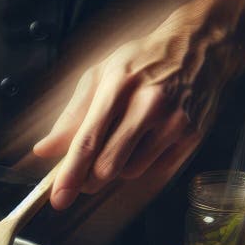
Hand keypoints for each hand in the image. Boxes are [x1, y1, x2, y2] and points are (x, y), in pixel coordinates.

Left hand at [34, 0, 244, 209]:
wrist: (201, 46)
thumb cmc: (142, 61)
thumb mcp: (101, 76)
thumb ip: (71, 116)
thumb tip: (43, 150)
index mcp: (119, 86)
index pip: (89, 141)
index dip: (70, 174)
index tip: (58, 197)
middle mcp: (149, 104)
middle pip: (108, 166)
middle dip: (89, 179)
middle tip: (84, 173)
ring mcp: (174, 122)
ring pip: (129, 172)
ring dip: (117, 168)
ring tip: (124, 138)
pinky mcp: (191, 136)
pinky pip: (153, 170)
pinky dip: (142, 163)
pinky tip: (147, 138)